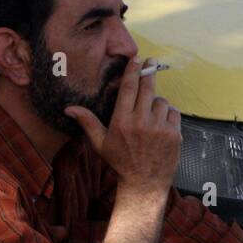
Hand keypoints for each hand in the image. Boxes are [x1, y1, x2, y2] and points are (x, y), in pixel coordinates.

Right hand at [66, 56, 181, 192]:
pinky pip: (173, 113)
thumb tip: (68, 108)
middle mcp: (141, 122)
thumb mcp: (100, 143)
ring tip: (150, 114)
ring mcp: (160, 127)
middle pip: (147, 88)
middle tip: (150, 62)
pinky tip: (161, 123)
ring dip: (156, 103)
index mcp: (122, 122)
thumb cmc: (120, 162)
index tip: (137, 59)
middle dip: (149, 73)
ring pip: (161, 101)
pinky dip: (168, 114)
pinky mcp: (174, 133)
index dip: (133, 71)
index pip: (128, 89)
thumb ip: (87, 123)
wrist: (144, 183)